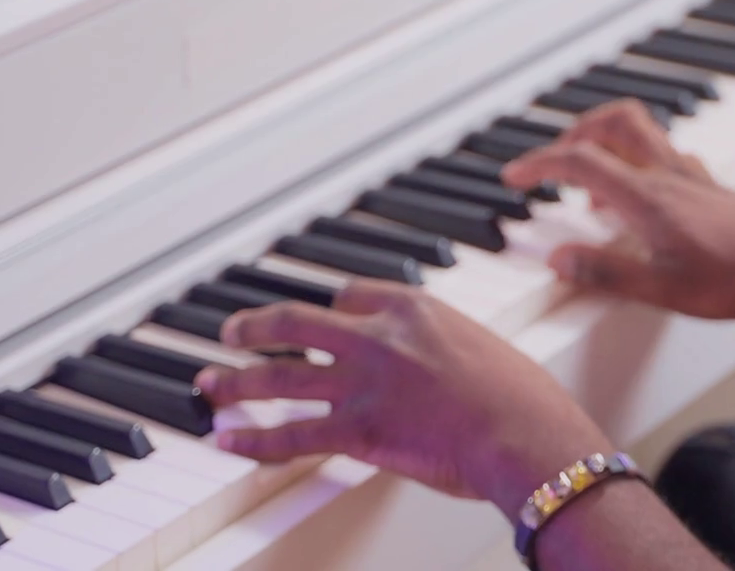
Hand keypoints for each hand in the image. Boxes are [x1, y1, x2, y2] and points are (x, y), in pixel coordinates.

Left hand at [197, 281, 608, 511]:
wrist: (524, 433)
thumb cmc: (521, 399)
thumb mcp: (483, 349)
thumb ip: (444, 349)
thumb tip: (440, 368)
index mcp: (413, 309)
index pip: (349, 293)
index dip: (327, 307)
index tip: (318, 316)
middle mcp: (379, 337)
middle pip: (296, 322)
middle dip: (256, 326)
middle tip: (233, 332)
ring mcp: (363, 383)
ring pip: (279, 376)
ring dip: (235, 380)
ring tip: (209, 384)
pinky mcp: (356, 431)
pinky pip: (290, 436)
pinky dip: (252, 441)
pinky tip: (228, 441)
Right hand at [501, 100, 734, 319]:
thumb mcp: (664, 289)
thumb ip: (607, 272)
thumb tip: (558, 260)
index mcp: (647, 197)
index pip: (580, 160)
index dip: (539, 163)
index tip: (514, 177)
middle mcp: (668, 175)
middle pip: (613, 123)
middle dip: (573, 133)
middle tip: (551, 164)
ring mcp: (691, 176)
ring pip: (641, 133)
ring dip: (607, 143)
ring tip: (588, 183)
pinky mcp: (709, 187)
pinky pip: (666, 155)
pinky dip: (640, 163)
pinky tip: (641, 196)